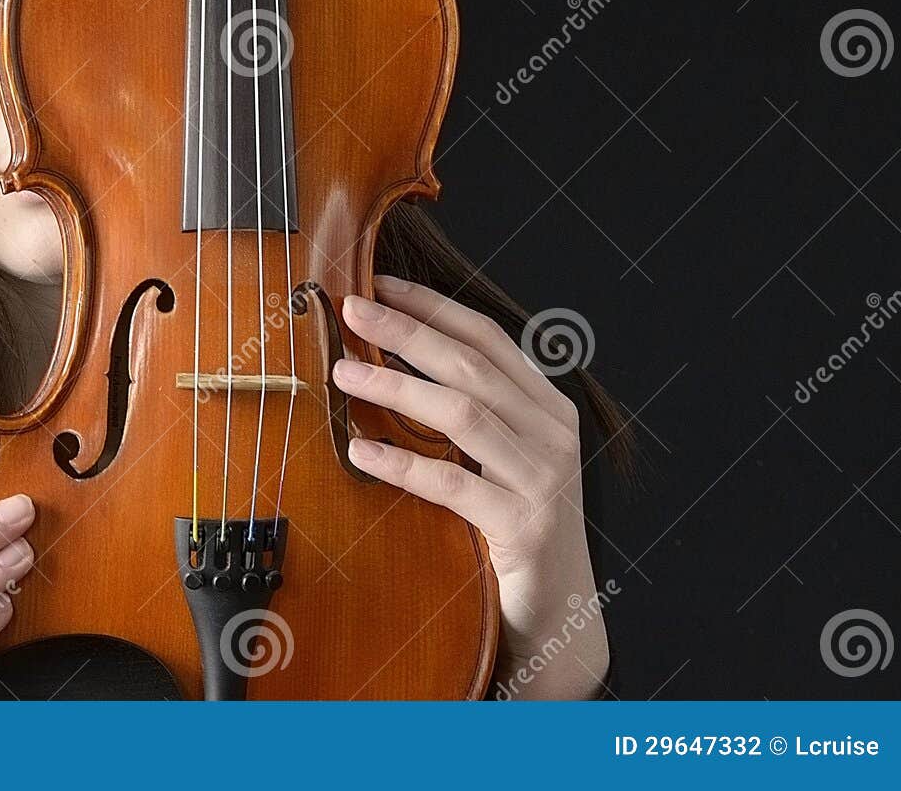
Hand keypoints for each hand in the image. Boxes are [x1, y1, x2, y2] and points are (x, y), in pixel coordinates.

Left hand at [334, 274, 609, 699]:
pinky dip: (403, 464)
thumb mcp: (498, 459)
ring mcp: (543, 480)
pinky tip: (360, 452)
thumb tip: (388, 358)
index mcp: (546, 407)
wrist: (559, 616)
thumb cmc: (514, 528)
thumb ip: (467, 411)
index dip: (433, 307)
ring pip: (462, 415)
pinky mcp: (525, 528)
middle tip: (349, 308)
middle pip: (471, 367)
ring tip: (342, 374)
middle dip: (406, 332)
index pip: (487, 338)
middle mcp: (552, 434)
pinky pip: (454, 485)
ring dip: (396, 388)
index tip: (377, 284)